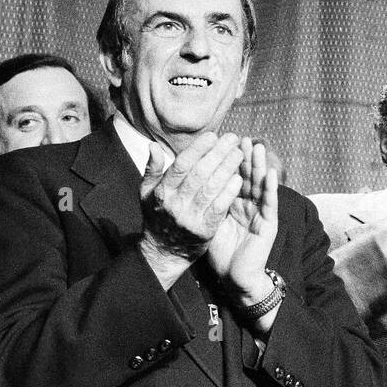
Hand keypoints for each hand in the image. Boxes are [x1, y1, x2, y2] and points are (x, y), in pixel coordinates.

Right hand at [140, 131, 243, 269]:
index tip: (213, 135)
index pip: (182, 164)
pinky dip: (229, 192)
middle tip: (232, 139)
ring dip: (227, 168)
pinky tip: (239, 179)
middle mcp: (175, 204)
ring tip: (239, 153)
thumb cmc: (157, 215)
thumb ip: (152, 168)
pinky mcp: (204, 231)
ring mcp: (190, 218)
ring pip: (212, 188)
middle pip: (200, 173)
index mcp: (162, 191)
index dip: (198, 148)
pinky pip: (219, 208)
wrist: (163, 251)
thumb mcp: (147, 192)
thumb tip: (154, 145)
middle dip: (218, 153)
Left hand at [205, 138, 278, 301]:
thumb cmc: (220, 251)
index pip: (231, 176)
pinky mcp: (268, 224)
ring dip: (260, 165)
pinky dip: (271, 187)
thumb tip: (185, 182)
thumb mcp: (206, 221)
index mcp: (232, 202)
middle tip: (241, 138)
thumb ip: (201, 201)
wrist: (234, 278)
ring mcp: (259, 213)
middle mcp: (248, 204)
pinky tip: (272, 173)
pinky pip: (269, 203)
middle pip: (247, 176)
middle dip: (244, 157)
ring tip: (258, 147)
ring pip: (260, 185)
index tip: (222, 142)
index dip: (228, 160)